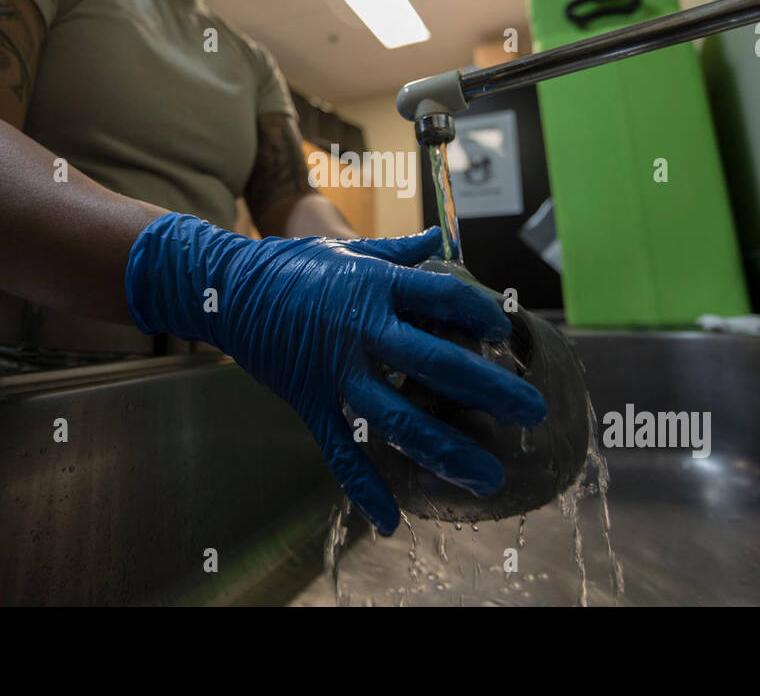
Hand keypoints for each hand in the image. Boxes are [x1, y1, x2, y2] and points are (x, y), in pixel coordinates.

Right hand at [124, 213, 546, 534]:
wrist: (227, 289)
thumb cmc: (293, 265)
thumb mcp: (348, 249)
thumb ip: (398, 253)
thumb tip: (438, 239)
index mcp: (375, 286)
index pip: (442, 297)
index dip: (478, 313)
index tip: (506, 332)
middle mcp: (362, 330)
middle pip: (437, 364)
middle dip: (489, 390)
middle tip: (531, 413)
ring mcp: (336, 371)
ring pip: (398, 418)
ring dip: (446, 450)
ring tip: (487, 476)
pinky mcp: (312, 400)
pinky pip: (340, 450)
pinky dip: (364, 488)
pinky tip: (392, 521)